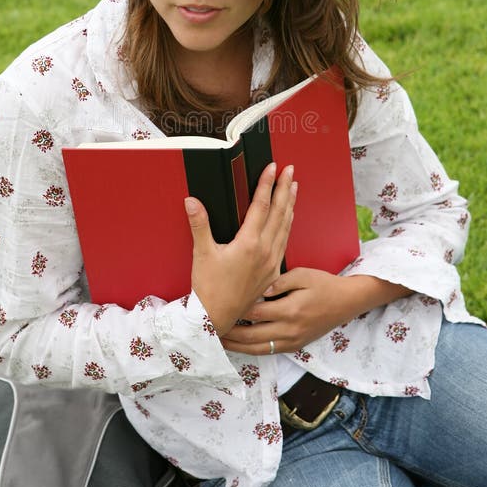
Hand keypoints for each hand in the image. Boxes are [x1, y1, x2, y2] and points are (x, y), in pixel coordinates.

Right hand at [187, 163, 297, 336]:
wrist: (217, 318)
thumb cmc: (209, 288)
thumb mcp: (202, 253)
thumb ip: (200, 224)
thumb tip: (192, 201)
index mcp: (249, 244)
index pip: (261, 206)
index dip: (267, 184)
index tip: (273, 168)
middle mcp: (265, 251)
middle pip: (279, 213)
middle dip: (285, 189)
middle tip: (290, 171)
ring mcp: (271, 262)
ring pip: (285, 227)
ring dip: (290, 205)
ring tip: (294, 188)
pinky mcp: (272, 272)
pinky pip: (284, 242)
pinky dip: (288, 225)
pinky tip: (288, 220)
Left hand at [220, 269, 413, 354]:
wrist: (346, 303)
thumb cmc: (323, 284)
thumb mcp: (302, 275)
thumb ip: (278, 281)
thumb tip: (258, 288)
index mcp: (289, 310)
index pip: (253, 312)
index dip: (232, 310)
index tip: (214, 306)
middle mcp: (288, 330)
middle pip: (250, 336)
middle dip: (227, 334)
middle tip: (207, 329)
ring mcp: (291, 341)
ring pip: (256, 348)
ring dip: (235, 346)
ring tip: (216, 340)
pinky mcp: (293, 346)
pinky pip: (266, 351)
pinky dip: (249, 349)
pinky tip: (236, 344)